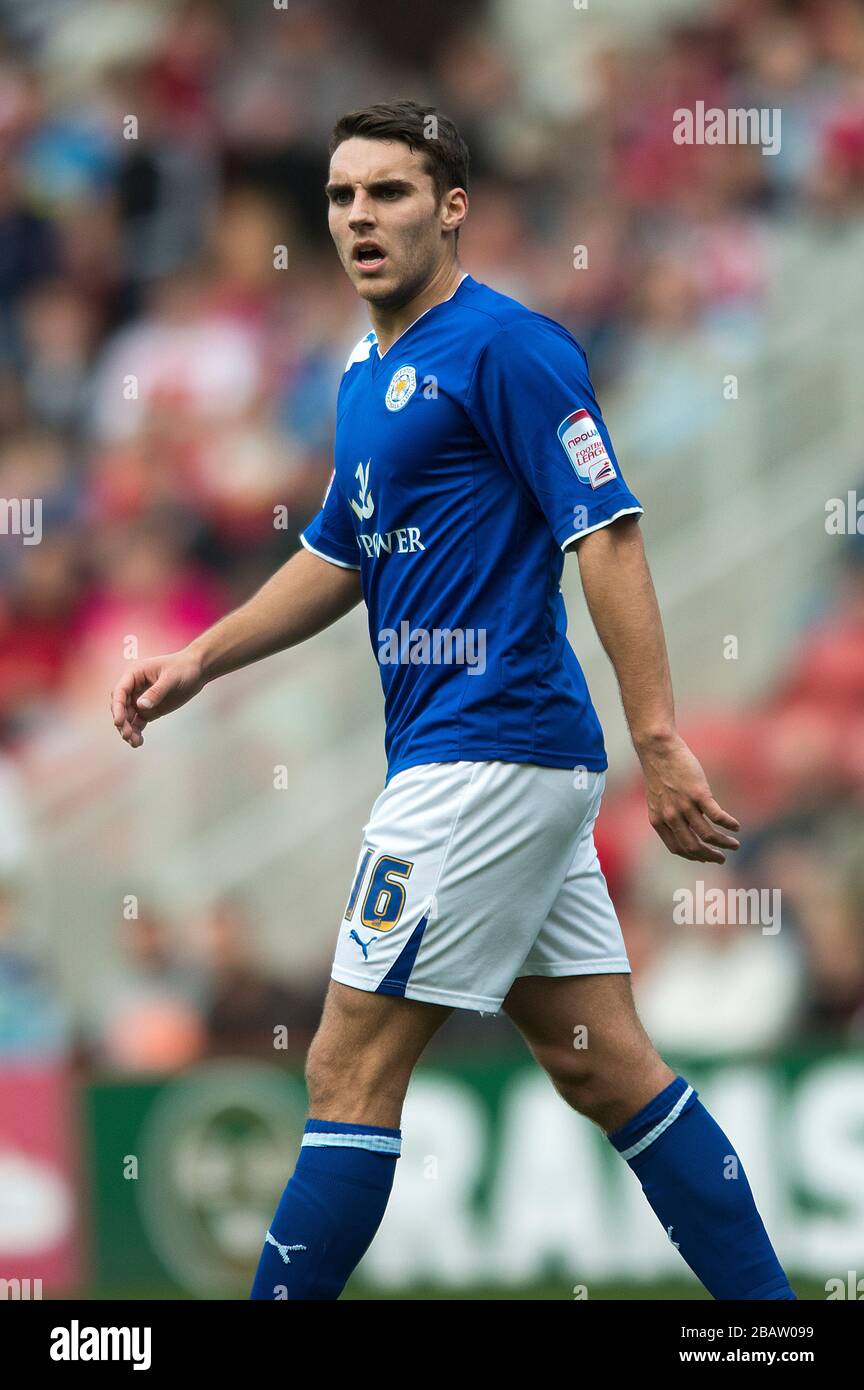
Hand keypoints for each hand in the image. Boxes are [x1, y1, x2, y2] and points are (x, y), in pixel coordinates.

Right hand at [110, 649, 206, 747]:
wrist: (197, 671)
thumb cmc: (183, 668)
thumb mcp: (171, 678)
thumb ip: (156, 692)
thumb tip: (140, 706)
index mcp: (135, 674)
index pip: (120, 691)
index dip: (117, 707)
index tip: (119, 722)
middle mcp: (134, 687)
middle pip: (120, 706)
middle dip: (122, 721)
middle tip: (127, 735)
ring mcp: (140, 699)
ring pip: (127, 717)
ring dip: (128, 730)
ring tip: (134, 742)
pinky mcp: (148, 710)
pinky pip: (137, 722)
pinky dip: (136, 732)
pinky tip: (138, 742)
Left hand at [637, 732, 739, 863]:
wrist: (657, 749)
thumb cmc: (659, 770)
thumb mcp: (657, 798)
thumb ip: (667, 813)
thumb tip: (683, 824)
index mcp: (659, 820)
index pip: (677, 848)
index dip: (693, 856)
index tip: (705, 857)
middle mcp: (671, 817)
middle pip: (693, 847)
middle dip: (709, 856)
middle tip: (722, 858)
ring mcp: (684, 806)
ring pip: (707, 835)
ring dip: (723, 843)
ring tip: (734, 844)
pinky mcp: (698, 794)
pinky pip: (716, 816)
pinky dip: (728, 824)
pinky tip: (736, 826)